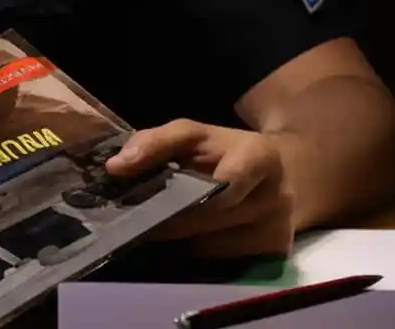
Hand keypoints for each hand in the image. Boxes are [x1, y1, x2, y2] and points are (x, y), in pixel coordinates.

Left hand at [105, 119, 294, 256]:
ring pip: (209, 243)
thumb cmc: (223, 152)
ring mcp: (278, 227)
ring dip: (179, 236)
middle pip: (208, 215)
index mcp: (260, 155)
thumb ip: (153, 142)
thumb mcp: (192, 136)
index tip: (146, 187)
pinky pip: (220, 259)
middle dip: (168, 215)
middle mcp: (277, 194)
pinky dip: (198, 250)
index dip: (192, 188)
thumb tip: (116, 167)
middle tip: (137, 216)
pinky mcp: (275, 252)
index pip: (226, 177)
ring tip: (163, 224)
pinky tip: (193, 237)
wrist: (278, 175)